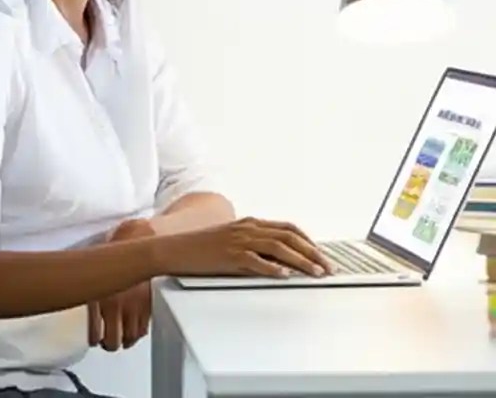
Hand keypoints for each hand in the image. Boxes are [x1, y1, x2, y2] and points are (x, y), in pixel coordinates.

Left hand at [87, 218, 157, 350]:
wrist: (138, 239)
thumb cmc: (114, 247)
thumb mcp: (92, 266)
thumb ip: (85, 283)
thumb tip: (71, 290)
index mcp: (99, 297)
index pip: (94, 332)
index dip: (93, 338)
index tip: (93, 338)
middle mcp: (117, 306)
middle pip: (113, 341)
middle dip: (108, 343)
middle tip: (106, 340)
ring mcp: (135, 307)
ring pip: (130, 338)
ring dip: (124, 340)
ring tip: (120, 337)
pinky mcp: (149, 305)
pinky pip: (143, 329)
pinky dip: (138, 333)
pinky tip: (133, 331)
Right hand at [160, 217, 332, 277]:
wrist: (173, 248)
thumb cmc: (199, 247)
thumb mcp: (229, 240)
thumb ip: (252, 245)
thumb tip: (276, 259)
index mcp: (249, 224)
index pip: (287, 228)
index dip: (308, 241)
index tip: (321, 254)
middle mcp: (246, 228)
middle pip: (288, 236)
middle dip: (312, 252)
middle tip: (327, 266)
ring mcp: (238, 241)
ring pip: (278, 247)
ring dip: (300, 261)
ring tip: (314, 273)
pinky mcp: (229, 255)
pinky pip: (256, 261)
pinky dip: (272, 268)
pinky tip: (284, 275)